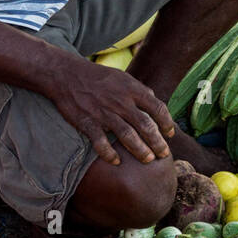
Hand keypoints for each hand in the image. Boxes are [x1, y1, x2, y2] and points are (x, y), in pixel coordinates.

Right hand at [47, 60, 175, 164]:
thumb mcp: (122, 77)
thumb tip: (154, 99)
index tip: (170, 134)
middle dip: (157, 142)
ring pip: (128, 136)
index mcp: (131, 89)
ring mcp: (104, 113)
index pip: (157, 107)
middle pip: (145, 126)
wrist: (67, 75)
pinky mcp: (88, 123)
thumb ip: (138, 89)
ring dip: (140, 150)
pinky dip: (109, 154)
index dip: (167, 123)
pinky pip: (101, 143)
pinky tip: (116, 162)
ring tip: (148, 159)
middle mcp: (121, 102)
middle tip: (163, 154)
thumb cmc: (97, 77)